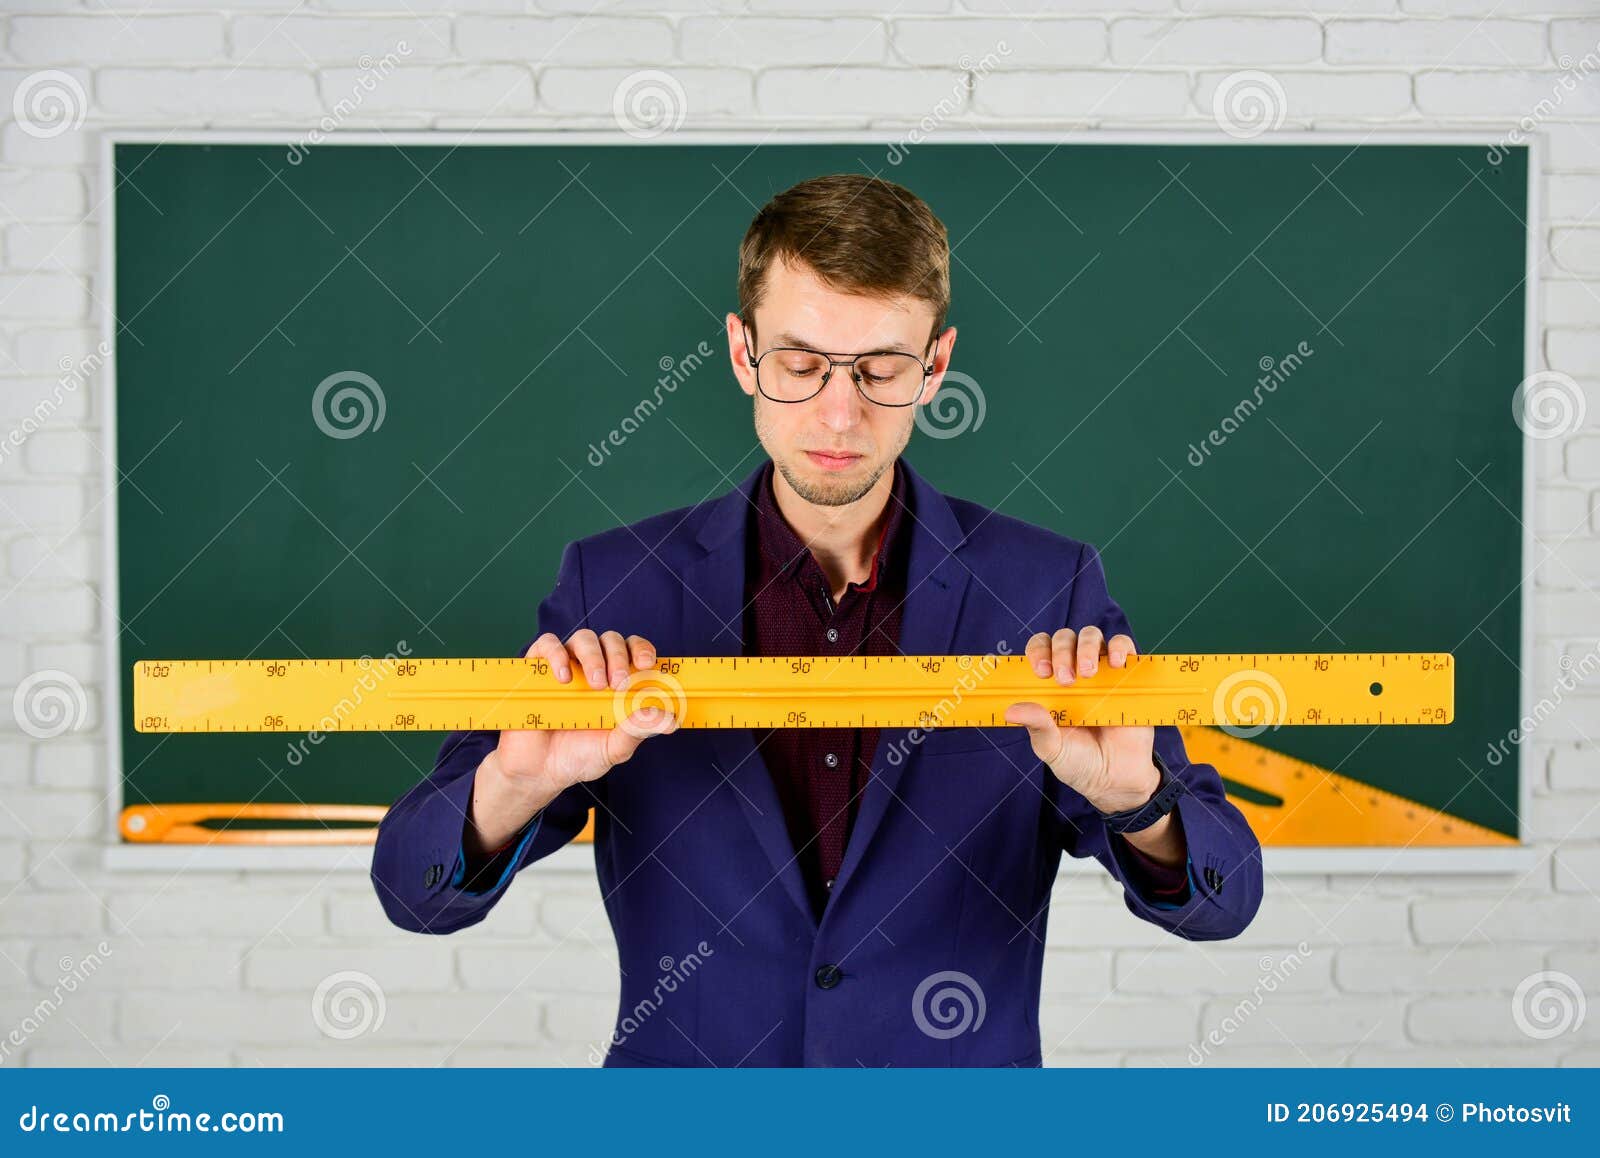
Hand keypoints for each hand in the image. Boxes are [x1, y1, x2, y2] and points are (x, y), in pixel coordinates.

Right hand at [492, 629, 678, 796]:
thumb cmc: (579, 756)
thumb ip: (640, 730)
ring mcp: (566, 667)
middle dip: (619, 656)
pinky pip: (547, 644)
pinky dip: (557, 654)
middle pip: (612, 640)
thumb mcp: (615, 748)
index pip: (634, 650)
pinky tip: (564, 678)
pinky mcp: (537, 669)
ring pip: (584, 638)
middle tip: (619, 683)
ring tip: (595, 685)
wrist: (539, 772)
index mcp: (617, 682)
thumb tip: (670, 719)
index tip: (646, 664)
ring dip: (594, 656)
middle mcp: (594, 669)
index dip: (642, 649)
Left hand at [1002, 626, 1160, 814]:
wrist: (1116, 778)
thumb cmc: (1079, 761)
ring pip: (1091, 635)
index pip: (1039, 649)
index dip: (1037, 650)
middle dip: (1061, 652)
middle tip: (1065, 680)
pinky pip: (1124, 646)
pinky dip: (1118, 647)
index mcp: (1049, 683)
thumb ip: (1036, 727)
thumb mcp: (1051, 748)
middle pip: (1064, 638)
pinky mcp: (1127, 675)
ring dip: (1086, 647)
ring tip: (1088, 674)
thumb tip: (1011, 710)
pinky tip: (1114, 664)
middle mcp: (1074, 670)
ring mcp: (1101, 671)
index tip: (1041, 671)